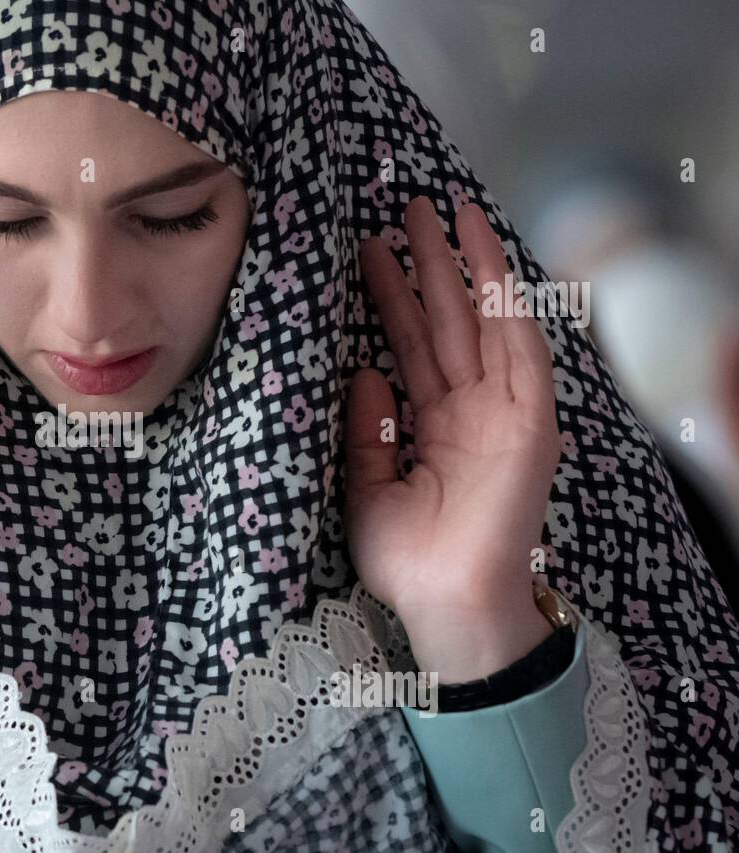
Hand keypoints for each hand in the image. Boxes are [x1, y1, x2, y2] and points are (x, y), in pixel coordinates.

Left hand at [344, 198, 559, 682]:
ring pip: (483, 321)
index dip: (391, 299)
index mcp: (431, 427)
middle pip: (445, 321)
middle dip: (427, 265)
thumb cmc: (407, 560)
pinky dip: (509, 304)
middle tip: (403, 208)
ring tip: (441, 211)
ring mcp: (502, 411)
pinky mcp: (530, 419)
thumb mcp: (364, 487)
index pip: (409, 347)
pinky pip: (521, 349)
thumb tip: (364, 371)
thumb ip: (366, 431)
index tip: (368, 252)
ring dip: (466, 266)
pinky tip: (489, 261)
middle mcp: (468, 410)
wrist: (445, 602)